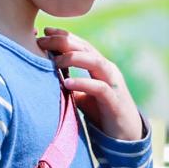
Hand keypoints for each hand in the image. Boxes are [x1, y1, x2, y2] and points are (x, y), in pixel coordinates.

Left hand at [38, 27, 144, 141]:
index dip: (64, 36)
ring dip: (74, 58)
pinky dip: (83, 83)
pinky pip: (99, 88)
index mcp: (100, 67)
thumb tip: (46, 76)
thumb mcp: (83, 95)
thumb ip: (70, 83)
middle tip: (42, 41)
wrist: (126, 136)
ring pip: (96, 62)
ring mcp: (113, 85)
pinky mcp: (115, 102)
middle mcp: (108, 71)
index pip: (81, 45)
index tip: (44, 31)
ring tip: (55, 61)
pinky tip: (67, 84)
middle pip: (86, 48)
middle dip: (64, 42)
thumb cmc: (102, 113)